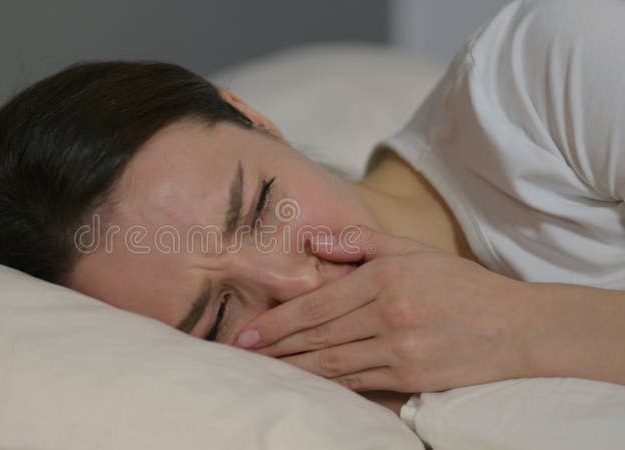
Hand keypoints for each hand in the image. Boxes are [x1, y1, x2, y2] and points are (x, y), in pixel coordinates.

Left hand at [236, 225, 531, 392]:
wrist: (515, 328)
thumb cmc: (460, 285)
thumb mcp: (413, 250)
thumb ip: (361, 240)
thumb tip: (315, 242)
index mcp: (385, 279)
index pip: (317, 303)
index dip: (278, 321)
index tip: (248, 333)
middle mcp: (388, 315)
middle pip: (318, 335)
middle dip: (276, 347)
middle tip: (241, 354)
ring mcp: (399, 350)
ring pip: (332, 363)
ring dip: (293, 368)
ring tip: (263, 371)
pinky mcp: (410, 378)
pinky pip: (358, 382)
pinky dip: (328, 383)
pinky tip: (306, 383)